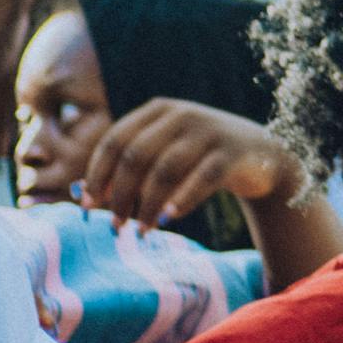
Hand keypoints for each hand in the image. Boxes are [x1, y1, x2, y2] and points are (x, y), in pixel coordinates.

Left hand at [82, 99, 303, 230]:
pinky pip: (202, 179)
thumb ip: (129, 168)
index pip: (115, 140)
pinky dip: (182, 200)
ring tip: (141, 230)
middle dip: (121, 193)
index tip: (87, 205)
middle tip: (115, 225)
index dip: (98, 174)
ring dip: (148, 204)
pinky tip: (168, 219)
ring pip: (166, 170)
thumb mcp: (164, 153)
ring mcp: (208, 132)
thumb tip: (79, 194)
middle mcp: (181, 115)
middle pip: (137, 156)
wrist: (263, 155)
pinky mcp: (232, 153)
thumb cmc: (200, 158)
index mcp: (157, 111)